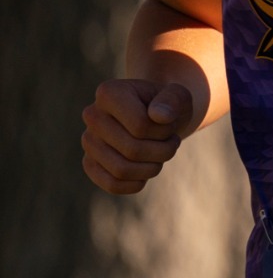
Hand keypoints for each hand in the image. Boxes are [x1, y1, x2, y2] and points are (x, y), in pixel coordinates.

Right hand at [81, 79, 193, 194]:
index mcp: (109, 93)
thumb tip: (158, 116)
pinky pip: (112, 185)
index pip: (140, 126)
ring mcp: (88, 141)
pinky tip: (147, 169)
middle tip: (171, 142)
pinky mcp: (90, 163)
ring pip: (122, 170)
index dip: (165, 131)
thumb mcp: (179, 96)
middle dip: (164, 151)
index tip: (169, 123)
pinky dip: (137, 183)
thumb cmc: (168, 106)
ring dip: (153, 168)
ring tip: (160, 154)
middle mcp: (92, 116)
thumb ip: (173, 100)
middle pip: (133, 150)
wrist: (158, 118)